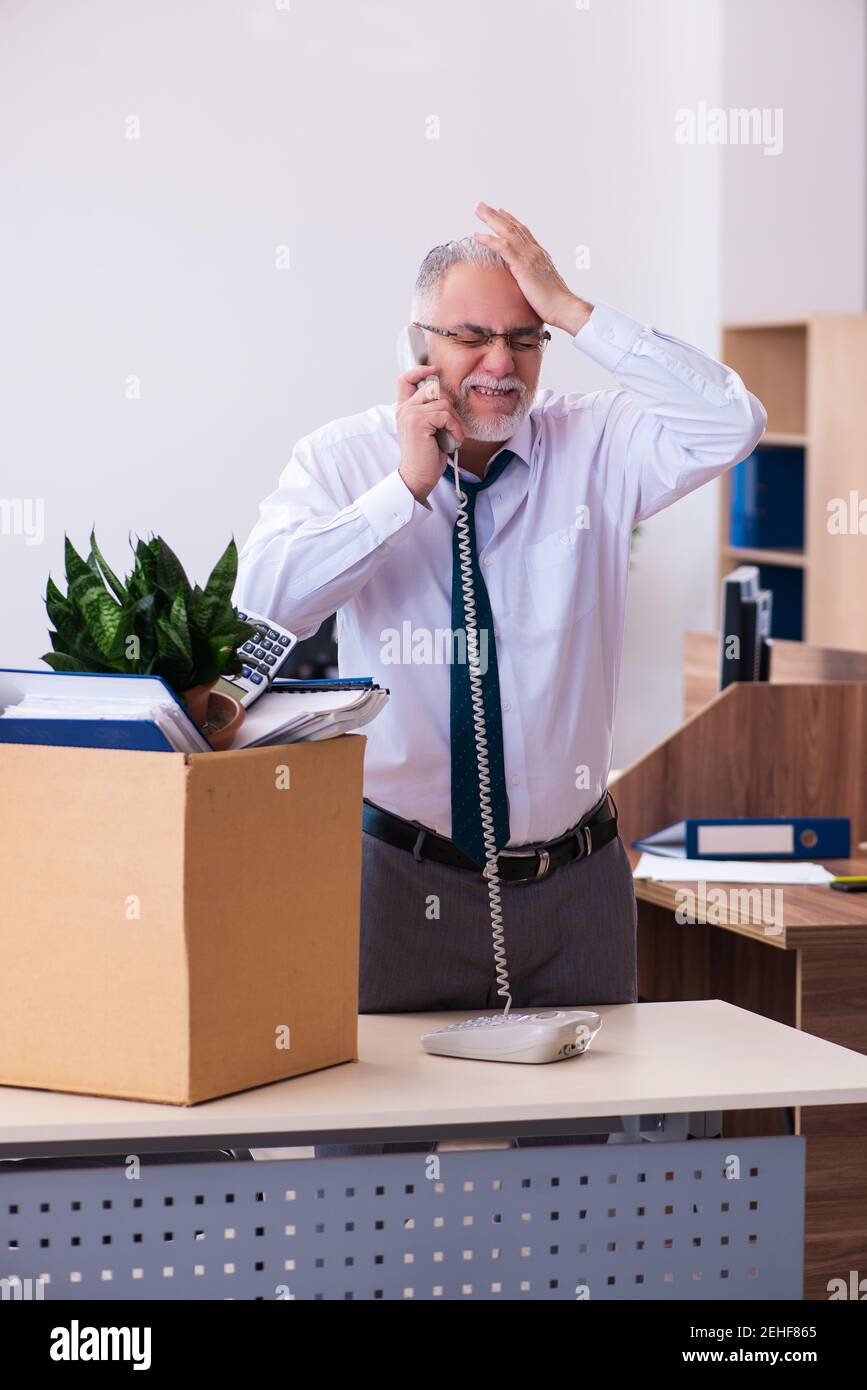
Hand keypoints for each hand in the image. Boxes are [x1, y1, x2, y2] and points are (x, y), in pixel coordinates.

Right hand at [396, 365, 465, 502]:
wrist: (419, 477)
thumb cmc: (428, 456)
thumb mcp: (431, 428)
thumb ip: (432, 410)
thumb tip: (446, 394)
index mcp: (404, 409)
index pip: (405, 378)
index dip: (420, 370)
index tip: (435, 370)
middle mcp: (404, 409)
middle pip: (433, 388)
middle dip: (449, 406)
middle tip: (452, 426)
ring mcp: (409, 414)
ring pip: (443, 402)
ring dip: (454, 420)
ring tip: (453, 436)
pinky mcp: (417, 421)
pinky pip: (445, 414)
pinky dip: (454, 427)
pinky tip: (454, 440)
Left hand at [472, 203, 592, 335]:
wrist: (563, 307)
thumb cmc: (554, 304)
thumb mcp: (542, 287)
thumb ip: (533, 280)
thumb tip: (526, 285)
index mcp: (540, 255)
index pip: (524, 233)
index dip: (512, 221)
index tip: (501, 212)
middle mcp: (535, 251)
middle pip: (513, 227)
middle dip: (497, 215)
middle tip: (482, 205)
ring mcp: (529, 256)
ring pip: (507, 231)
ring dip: (491, 219)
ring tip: (478, 209)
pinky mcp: (523, 265)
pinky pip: (502, 247)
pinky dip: (488, 239)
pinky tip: (477, 235)